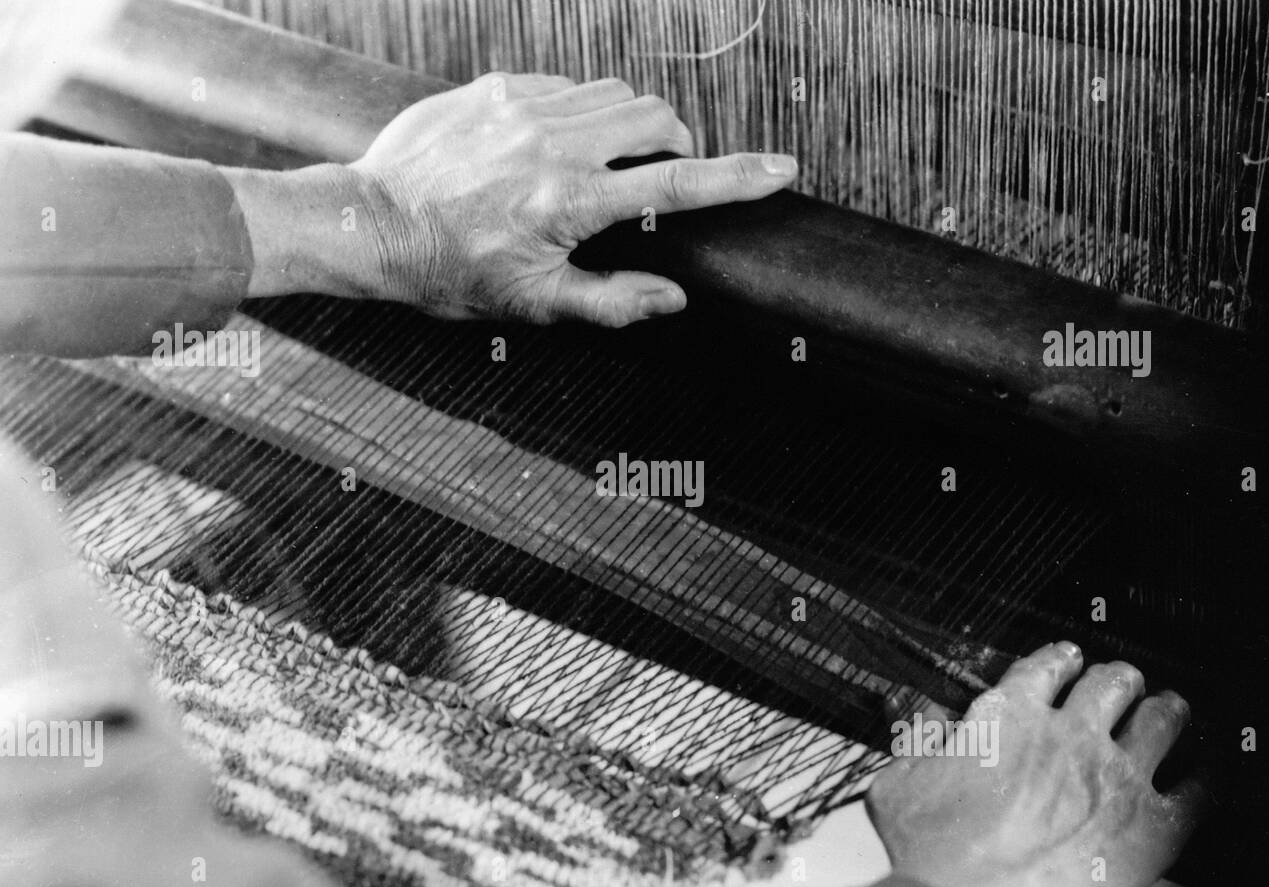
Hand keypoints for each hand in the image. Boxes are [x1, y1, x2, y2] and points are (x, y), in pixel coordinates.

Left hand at [348, 71, 798, 325]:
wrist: (371, 224)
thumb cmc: (451, 271)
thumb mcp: (533, 303)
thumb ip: (611, 302)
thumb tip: (672, 300)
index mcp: (571, 202)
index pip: (676, 183)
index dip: (737, 177)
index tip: (781, 169)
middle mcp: (554, 143)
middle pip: (655, 119)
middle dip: (674, 144)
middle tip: (658, 177)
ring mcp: (524, 106)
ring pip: (615, 93)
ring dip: (631, 124)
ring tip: (606, 164)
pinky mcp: (496, 86)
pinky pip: (567, 85)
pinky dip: (581, 111)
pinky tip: (554, 146)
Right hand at [867, 641, 1205, 886]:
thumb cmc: (927, 850)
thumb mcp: (899, 777)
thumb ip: (912, 734)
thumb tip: (905, 708)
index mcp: (1010, 716)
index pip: (1049, 665)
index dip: (1062, 660)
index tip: (1068, 661)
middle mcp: (1069, 734)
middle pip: (1113, 682)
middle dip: (1119, 680)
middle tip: (1122, 685)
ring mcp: (1115, 777)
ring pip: (1163, 719)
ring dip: (1166, 711)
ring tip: (1169, 712)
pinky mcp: (1151, 826)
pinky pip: (1200, 789)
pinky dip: (1205, 776)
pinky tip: (1202, 776)